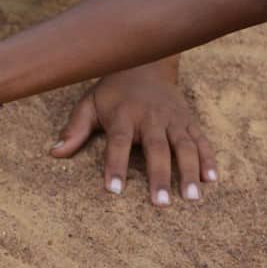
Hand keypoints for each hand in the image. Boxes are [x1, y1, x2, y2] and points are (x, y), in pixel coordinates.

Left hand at [50, 62, 216, 205]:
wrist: (145, 63)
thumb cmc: (112, 92)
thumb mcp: (89, 104)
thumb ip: (75, 129)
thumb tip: (54, 154)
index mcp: (123, 115)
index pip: (118, 142)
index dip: (115, 165)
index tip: (112, 191)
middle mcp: (150, 117)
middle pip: (156, 148)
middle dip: (159, 176)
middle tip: (160, 204)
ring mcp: (173, 119)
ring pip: (184, 146)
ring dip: (189, 171)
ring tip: (192, 198)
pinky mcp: (188, 121)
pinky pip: (201, 140)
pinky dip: (208, 158)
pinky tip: (212, 179)